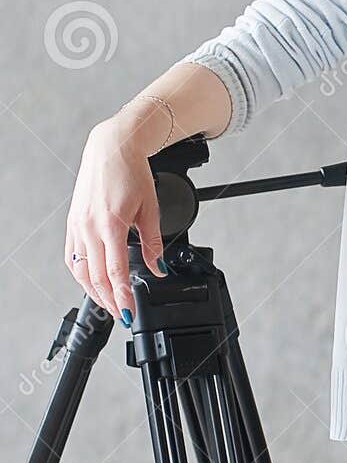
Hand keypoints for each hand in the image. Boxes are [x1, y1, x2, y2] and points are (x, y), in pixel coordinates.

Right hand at [65, 119, 166, 324]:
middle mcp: (89, 227)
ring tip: (109, 303)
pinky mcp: (72, 223)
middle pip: (96, 276)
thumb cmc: (132, 172)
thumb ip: (154, 243)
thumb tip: (159, 268)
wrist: (112, 148)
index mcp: (111, 224)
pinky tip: (91, 281)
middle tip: (122, 315)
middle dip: (109, 300)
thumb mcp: (151, 208)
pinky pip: (72, 256)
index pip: (115, 271)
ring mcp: (77, 225)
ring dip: (94, 291)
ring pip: (80, 270)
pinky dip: (81, 273)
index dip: (122, 296)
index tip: (128, 313)